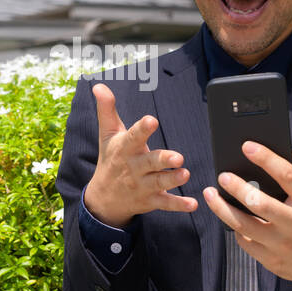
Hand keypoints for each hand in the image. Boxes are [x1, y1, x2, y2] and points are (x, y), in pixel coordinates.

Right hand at [83, 82, 197, 227]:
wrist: (104, 198)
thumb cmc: (111, 158)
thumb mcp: (107, 134)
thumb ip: (107, 110)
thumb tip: (98, 85)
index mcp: (125, 149)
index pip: (134, 137)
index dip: (142, 129)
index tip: (152, 120)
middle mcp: (134, 167)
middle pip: (150, 162)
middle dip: (163, 160)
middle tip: (177, 157)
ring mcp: (143, 185)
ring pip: (159, 183)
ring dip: (173, 180)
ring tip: (185, 174)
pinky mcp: (151, 200)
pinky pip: (166, 203)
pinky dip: (179, 205)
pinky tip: (193, 204)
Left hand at [202, 142, 291, 290]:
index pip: (288, 176)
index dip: (266, 158)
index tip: (247, 146)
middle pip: (260, 203)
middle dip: (237, 186)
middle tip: (222, 175)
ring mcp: (283, 245)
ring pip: (244, 225)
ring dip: (222, 208)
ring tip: (210, 194)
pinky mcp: (271, 260)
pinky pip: (245, 241)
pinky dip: (234, 227)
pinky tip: (228, 215)